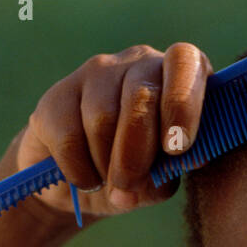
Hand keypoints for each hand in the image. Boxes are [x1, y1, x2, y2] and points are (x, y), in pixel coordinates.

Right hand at [11, 42, 213, 223]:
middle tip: (130, 185)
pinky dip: (80, 171)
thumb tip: (189, 159)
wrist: (82, 185)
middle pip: (139, 96)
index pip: (183, 60)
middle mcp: (138, 63)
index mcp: (174, 77)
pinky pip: (69, 136)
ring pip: (102, 117)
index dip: (181, 102)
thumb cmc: (136, 176)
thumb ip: (174, 169)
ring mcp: (95, 74)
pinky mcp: (56, 97)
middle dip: (136, 151)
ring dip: (106, 164)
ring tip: (110, 184)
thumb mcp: (161, 179)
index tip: (177, 148)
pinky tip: (86, 180)